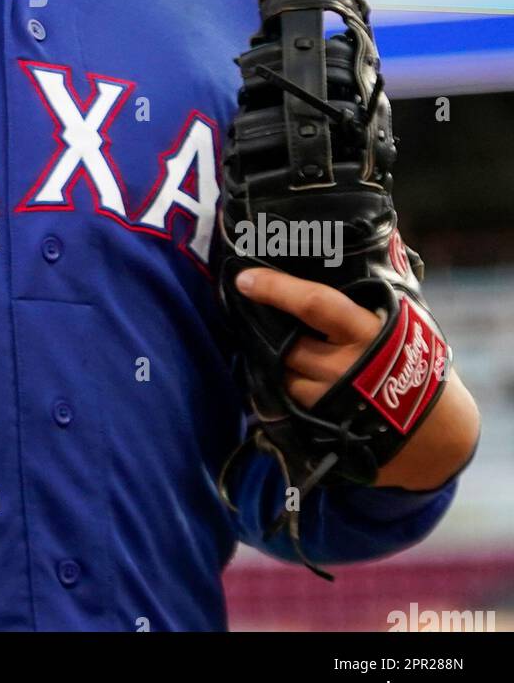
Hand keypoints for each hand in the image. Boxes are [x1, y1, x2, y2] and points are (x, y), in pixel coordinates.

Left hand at [235, 268, 480, 490]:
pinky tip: (296, 381)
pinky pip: (289, 403)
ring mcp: (334, 402)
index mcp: (367, 332)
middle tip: (268, 322)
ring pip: (285, 376)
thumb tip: (337, 249)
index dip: (277, 289)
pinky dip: (287, 389)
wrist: (438, 433)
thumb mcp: (402, 323)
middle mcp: (347, 367)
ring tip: (295, 357)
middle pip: (290, 345)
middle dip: (275, 334)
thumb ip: (369, 296)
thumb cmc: (415, 362)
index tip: (244, 279)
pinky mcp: (325, 429)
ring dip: (282, 365)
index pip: (314, 304)